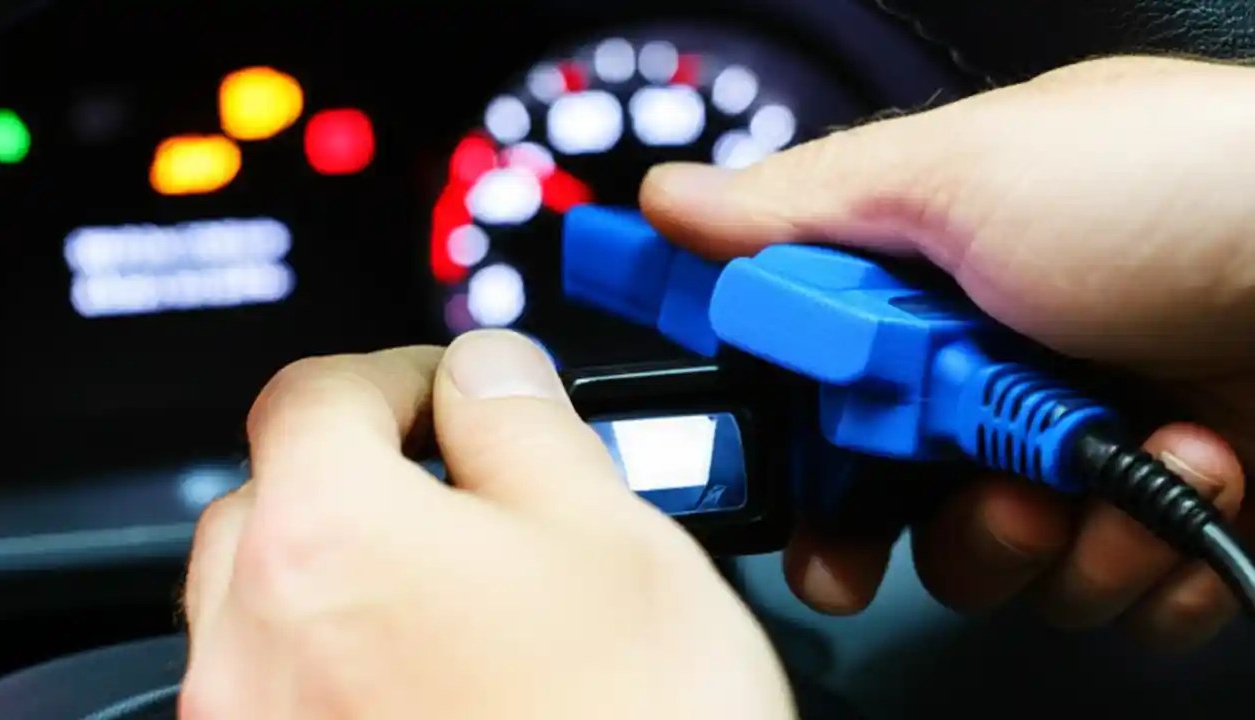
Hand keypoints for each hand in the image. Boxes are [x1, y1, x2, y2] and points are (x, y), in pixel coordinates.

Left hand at [179, 331, 793, 718]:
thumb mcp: (608, 531)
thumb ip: (524, 422)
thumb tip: (489, 368)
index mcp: (324, 539)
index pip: (315, 394)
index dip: (399, 373)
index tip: (458, 392)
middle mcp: (253, 643)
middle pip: (270, 500)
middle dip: (360, 472)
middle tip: (463, 490)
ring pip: (263, 607)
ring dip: (343, 571)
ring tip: (458, 596)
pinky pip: (280, 695)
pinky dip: (339, 662)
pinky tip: (436, 684)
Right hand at [639, 55, 1254, 650]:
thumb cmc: (1194, 186)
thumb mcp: (972, 171)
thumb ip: (804, 206)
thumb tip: (674, 198)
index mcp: (940, 271)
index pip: (816, 368)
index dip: (789, 429)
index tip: (782, 475)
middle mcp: (1006, 357)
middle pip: (890, 490)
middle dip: (915, 516)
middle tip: (958, 488)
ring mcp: (1090, 437)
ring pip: (995, 559)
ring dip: (1048, 535)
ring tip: (1122, 464)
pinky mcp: (1176, 507)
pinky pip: (1111, 592)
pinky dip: (1149, 557)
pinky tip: (1201, 477)